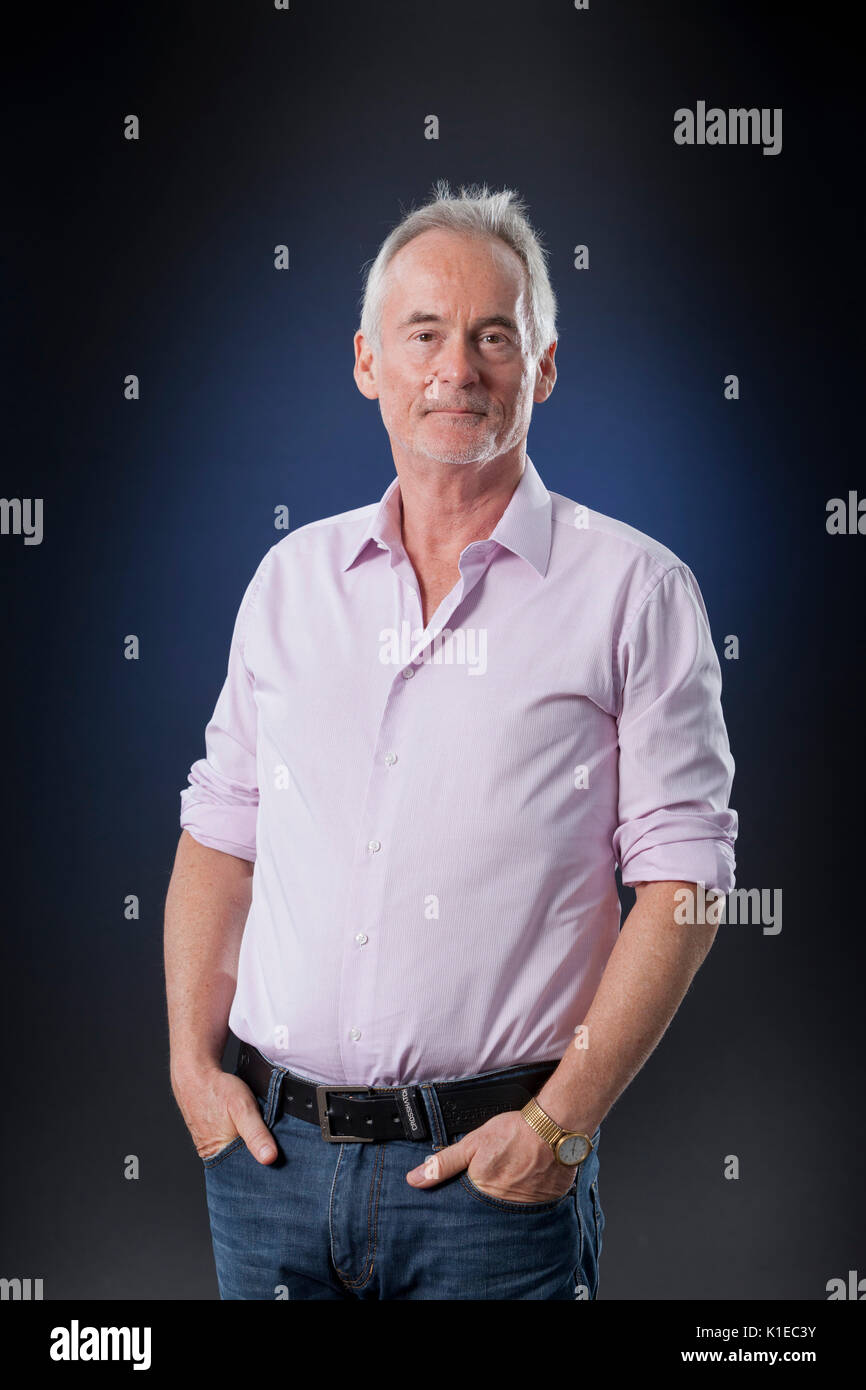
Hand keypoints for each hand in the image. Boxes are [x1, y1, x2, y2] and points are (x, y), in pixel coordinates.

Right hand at [171, 1064, 276, 1164]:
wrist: (196, 1074)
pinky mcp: (211, 1136)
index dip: (265, 1167)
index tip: (280, 1160)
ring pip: (236, 1152)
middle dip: (258, 1155)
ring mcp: (210, 1145)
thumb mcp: (243, 1109)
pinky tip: (248, 1129)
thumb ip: (256, 1134)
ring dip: (250, 1146)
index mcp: (219, 1155)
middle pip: (242, 1163)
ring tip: (262, 1135)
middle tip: (273, 1143)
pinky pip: (230, 1143)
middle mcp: (213, 1155)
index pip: (247, 1172)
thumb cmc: (217, 1091)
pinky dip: (241, 1138)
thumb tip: (269, 1158)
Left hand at [405, 1109, 574, 1201]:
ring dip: (509, 1204)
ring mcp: (526, 1209)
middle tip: (496, 1184)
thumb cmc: (513, 1133)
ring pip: (510, 1213)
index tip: (467, 1195)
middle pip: (488, 1213)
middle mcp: (502, 1207)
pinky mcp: (545, 1205)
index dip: (465, 1202)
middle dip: (487, 1206)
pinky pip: (533, 1211)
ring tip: (514, 1184)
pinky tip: (531, 1186)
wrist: (554, 1128)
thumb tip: (413, 1181)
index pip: (466, 1210)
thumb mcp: (472, 1143)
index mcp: (482, 1193)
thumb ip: (443, 1164)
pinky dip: (530, 1201)